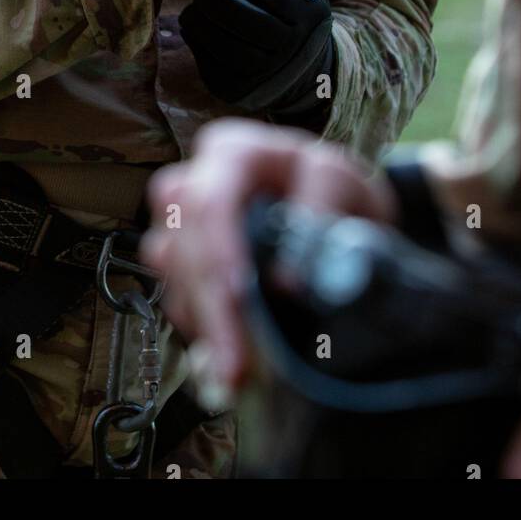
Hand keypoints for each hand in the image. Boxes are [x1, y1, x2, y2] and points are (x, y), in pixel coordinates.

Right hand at [141, 119, 398, 390]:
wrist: (333, 214)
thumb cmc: (337, 196)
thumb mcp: (348, 190)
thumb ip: (323, 215)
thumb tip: (286, 279)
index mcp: (236, 152)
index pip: (211, 201)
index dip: (219, 252)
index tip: (238, 301)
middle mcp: (196, 180)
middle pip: (184, 243)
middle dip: (212, 310)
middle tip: (236, 366)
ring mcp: (180, 222)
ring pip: (173, 278)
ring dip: (206, 323)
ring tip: (241, 366)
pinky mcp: (178, 262)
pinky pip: (175, 297)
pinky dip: (203, 329)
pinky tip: (231, 349)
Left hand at [180, 0, 333, 120]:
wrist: (304, 75)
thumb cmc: (292, 20)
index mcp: (306, 18)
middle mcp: (289, 49)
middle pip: (245, 21)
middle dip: (215, 1)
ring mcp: (264, 75)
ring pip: (224, 46)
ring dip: (200, 23)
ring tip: (192, 10)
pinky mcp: (237, 91)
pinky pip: (210, 65)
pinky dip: (196, 42)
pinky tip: (193, 28)